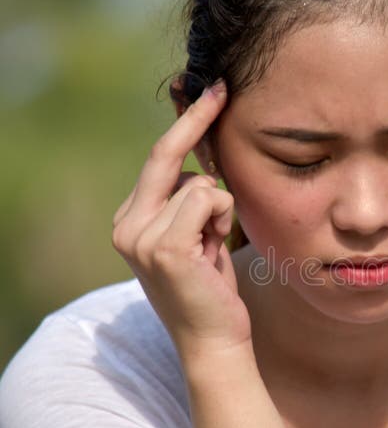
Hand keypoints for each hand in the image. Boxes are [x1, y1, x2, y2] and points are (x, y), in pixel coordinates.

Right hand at [111, 80, 251, 361]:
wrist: (213, 340)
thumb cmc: (212, 287)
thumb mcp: (199, 235)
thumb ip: (193, 200)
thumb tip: (208, 159)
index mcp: (131, 219)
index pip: (158, 160)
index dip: (185, 123)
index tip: (208, 91)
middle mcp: (126, 224)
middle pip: (166, 155)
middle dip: (198, 120)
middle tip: (220, 87)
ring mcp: (140, 235)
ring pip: (201, 183)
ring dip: (221, 211)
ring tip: (214, 247)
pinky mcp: (164, 246)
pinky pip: (207, 199)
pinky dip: (221, 218)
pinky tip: (215, 250)